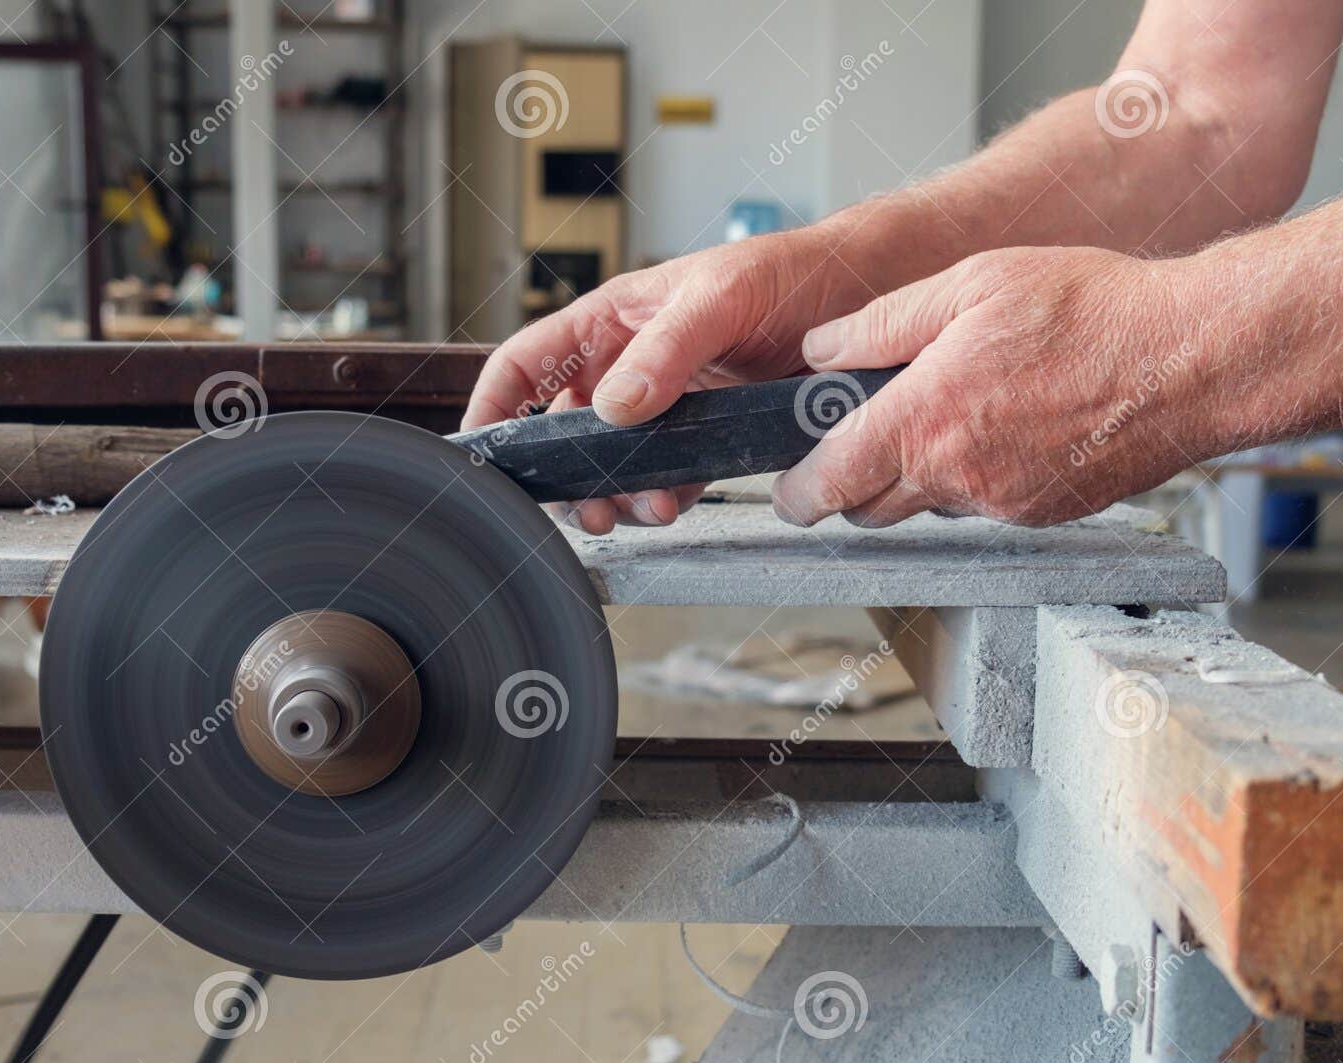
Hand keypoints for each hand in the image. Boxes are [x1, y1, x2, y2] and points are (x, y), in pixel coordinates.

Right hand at [461, 225, 862, 534]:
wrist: (862, 295)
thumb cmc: (788, 273)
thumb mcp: (720, 299)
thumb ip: (665, 349)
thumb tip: (615, 405)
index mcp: (613, 320)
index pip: (527, 362)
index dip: (494, 406)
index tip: (480, 454)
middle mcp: (631, 363)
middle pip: (564, 428)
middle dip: (564, 473)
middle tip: (584, 507)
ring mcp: (666, 401)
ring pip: (613, 460)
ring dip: (615, 493)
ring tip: (638, 510)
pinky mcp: (706, 432)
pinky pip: (665, 474)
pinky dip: (661, 497)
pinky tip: (672, 503)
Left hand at [772, 247, 1215, 528]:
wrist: (1192, 357)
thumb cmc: (1094, 310)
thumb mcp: (969, 285)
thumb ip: (880, 325)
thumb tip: (819, 351)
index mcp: (925, 420)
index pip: (828, 485)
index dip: (796, 492)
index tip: (787, 488)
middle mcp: (958, 476)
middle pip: (869, 508)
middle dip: (853, 482)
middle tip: (860, 439)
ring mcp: (1003, 503)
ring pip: (928, 507)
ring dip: (918, 476)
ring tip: (951, 413)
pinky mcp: (1042, 514)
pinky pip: (983, 506)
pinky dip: (974, 478)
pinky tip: (1004, 427)